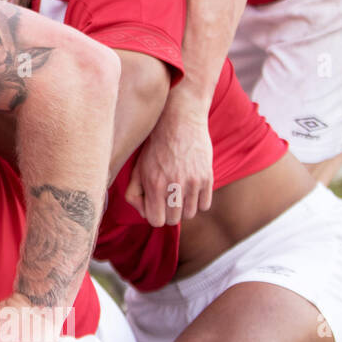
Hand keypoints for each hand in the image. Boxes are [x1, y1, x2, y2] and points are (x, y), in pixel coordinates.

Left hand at [126, 89, 212, 226]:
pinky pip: (205, 206)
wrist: (180, 121)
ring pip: (190, 214)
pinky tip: (190, 189)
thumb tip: (144, 214)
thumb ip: (134, 194)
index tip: (155, 206)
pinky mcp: (207, 178)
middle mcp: (174, 186)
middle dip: (168, 212)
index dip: (154, 215)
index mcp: (154, 184)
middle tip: (166, 198)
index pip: (156, 221)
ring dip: (183, 207)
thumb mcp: (137, 168)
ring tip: (178, 192)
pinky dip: (198, 201)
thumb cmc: (155, 146)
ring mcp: (193, 182)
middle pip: (174, 220)